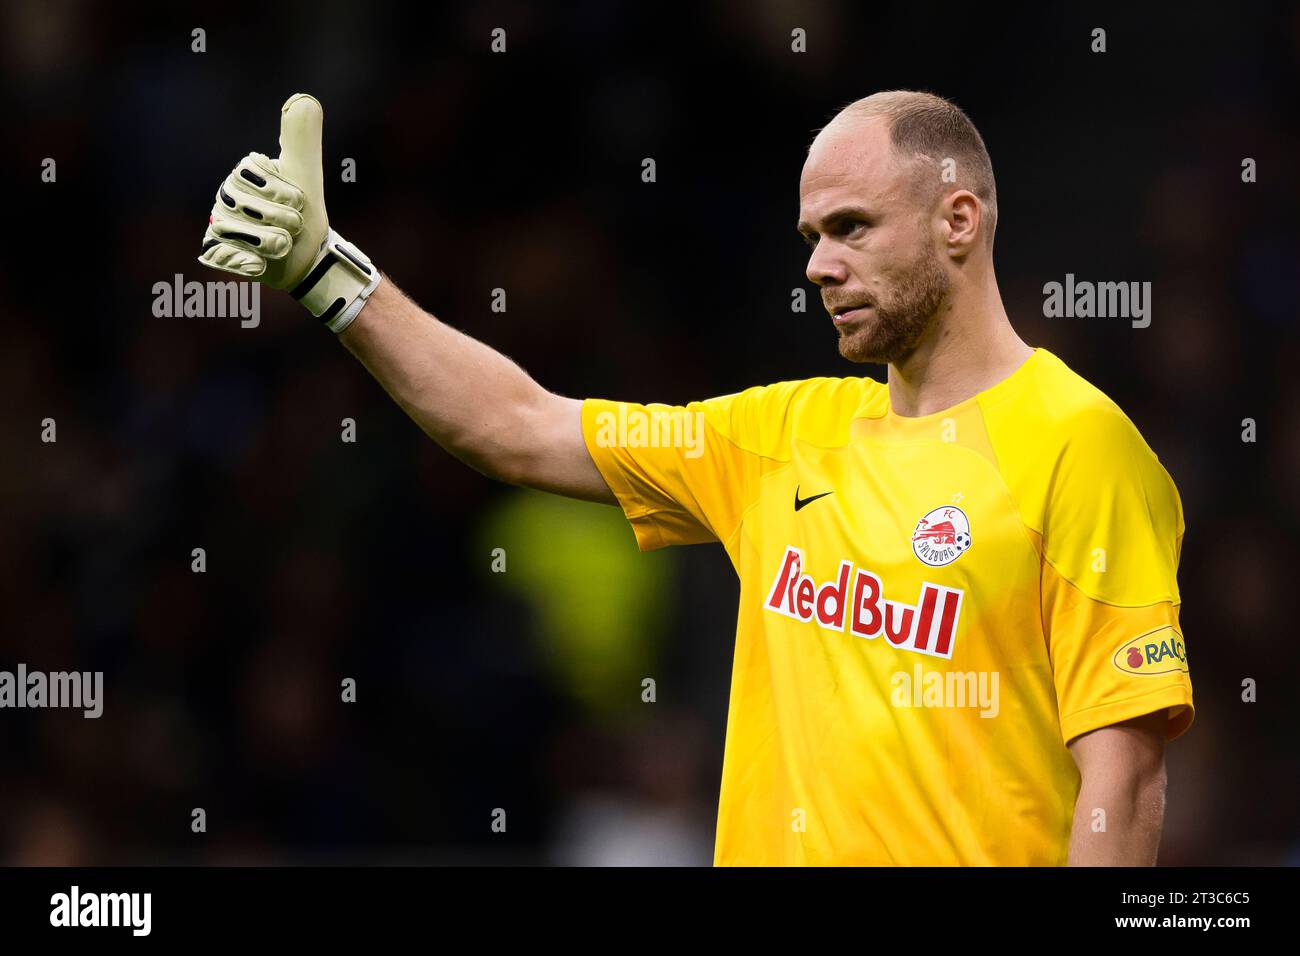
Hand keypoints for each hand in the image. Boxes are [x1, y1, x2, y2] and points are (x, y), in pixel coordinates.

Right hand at [198, 93, 380, 330]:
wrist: (308, 257)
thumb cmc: (305, 212)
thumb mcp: (306, 173)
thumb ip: (301, 139)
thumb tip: (303, 99)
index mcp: (242, 174)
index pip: (254, 176)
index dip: (282, 194)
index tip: (298, 201)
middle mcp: (225, 196)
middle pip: (246, 207)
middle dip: (281, 221)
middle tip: (294, 227)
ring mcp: (219, 225)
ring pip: (237, 233)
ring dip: (270, 244)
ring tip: (282, 245)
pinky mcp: (218, 254)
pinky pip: (222, 257)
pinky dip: (246, 263)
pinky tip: (260, 265)